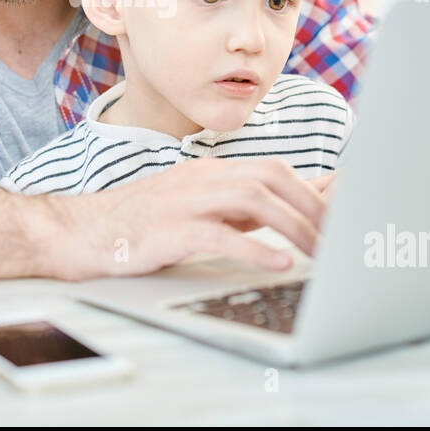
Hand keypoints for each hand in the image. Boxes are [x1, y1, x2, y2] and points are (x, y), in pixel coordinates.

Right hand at [48, 157, 326, 279]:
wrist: (79, 231)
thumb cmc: (141, 224)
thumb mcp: (198, 208)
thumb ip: (243, 207)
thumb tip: (295, 209)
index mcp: (212, 172)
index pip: (275, 168)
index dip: (316, 188)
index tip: (350, 210)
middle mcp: (203, 178)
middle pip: (271, 176)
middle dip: (313, 205)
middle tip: (341, 237)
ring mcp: (185, 200)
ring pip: (253, 199)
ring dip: (294, 226)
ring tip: (320, 253)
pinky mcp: (168, 229)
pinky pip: (218, 233)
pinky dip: (253, 247)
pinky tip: (278, 262)